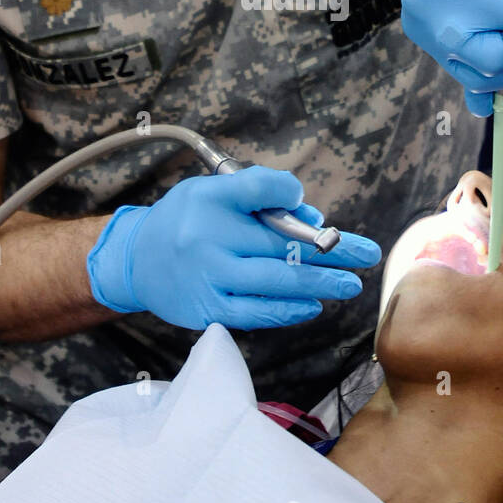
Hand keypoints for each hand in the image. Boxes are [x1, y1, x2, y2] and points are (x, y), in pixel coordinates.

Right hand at [86, 165, 381, 329]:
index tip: (318, 214)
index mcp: (210, 201)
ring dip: (319, 284)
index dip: (292, 197)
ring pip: (275, 282)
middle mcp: (207, 239)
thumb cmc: (186, 220)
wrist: (136, 260)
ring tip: (350, 284)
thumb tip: (310, 215)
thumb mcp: (212, 190)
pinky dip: (288, 310)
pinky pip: (257, 312)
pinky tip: (312, 305)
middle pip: (281, 243)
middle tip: (366, 254)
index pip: (261, 189)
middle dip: (331, 251)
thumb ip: (259, 194)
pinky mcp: (206, 310)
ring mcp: (208, 279)